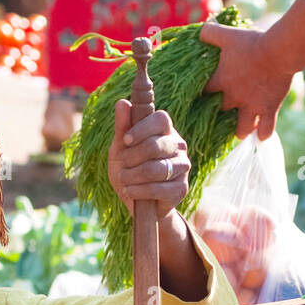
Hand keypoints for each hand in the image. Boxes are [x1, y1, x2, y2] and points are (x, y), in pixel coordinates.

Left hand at [108, 99, 190, 220]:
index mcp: (166, 131)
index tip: (126, 140)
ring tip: (124, 180)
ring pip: (155, 169)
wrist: (137, 202)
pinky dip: (138, 191)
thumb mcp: (121, 148)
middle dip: (132, 157)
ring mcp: (183, 167)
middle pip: (155, 145)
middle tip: (122, 164)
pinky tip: (129, 191)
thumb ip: (122, 127)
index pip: (161, 119)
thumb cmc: (129, 169)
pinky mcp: (181, 188)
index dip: (142, 129)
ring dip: (132, 176)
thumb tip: (122, 102)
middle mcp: (179, 146)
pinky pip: (158, 188)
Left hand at [200, 21, 293, 138]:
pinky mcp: (269, 109)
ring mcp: (251, 106)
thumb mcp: (228, 35)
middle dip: (218, 115)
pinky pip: (266, 129)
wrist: (278, 50)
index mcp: (221, 81)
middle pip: (220, 114)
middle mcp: (233, 98)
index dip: (201, 95)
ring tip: (239, 131)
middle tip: (219, 115)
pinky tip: (261, 136)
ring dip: (240, 130)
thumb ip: (211, 33)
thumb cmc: (251, 42)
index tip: (201, 97)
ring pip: (242, 128)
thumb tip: (200, 29)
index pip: (203, 93)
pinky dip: (263, 133)